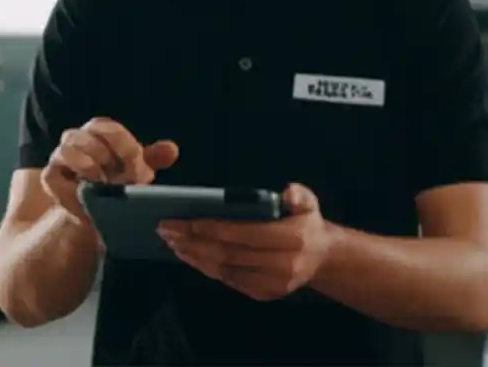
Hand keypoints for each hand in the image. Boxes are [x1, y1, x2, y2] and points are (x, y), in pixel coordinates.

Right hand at [40, 117, 178, 222]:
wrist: (93, 216)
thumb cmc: (117, 187)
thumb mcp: (138, 174)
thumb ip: (152, 159)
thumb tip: (172, 149)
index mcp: (101, 133)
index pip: (110, 128)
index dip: (124, 145)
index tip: (137, 168)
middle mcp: (79, 139)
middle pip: (89, 131)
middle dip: (108, 152)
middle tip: (120, 175)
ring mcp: (61, 156)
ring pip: (68, 146)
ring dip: (89, 164)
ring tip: (101, 182)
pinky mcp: (49, 177)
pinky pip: (53, 173)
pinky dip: (71, 184)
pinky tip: (85, 193)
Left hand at [158, 183, 333, 301]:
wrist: (320, 258)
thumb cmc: (305, 223)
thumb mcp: (308, 202)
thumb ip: (299, 195)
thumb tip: (287, 193)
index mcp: (292, 240)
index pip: (245, 234)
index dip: (214, 228)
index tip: (187, 220)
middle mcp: (282, 266)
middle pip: (229, 254)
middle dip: (194, 241)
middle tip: (167, 230)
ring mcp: (271, 284)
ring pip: (225, 270)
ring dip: (195, 256)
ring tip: (172, 242)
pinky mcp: (262, 294)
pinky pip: (228, 280)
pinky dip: (206, 267)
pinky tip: (190, 255)